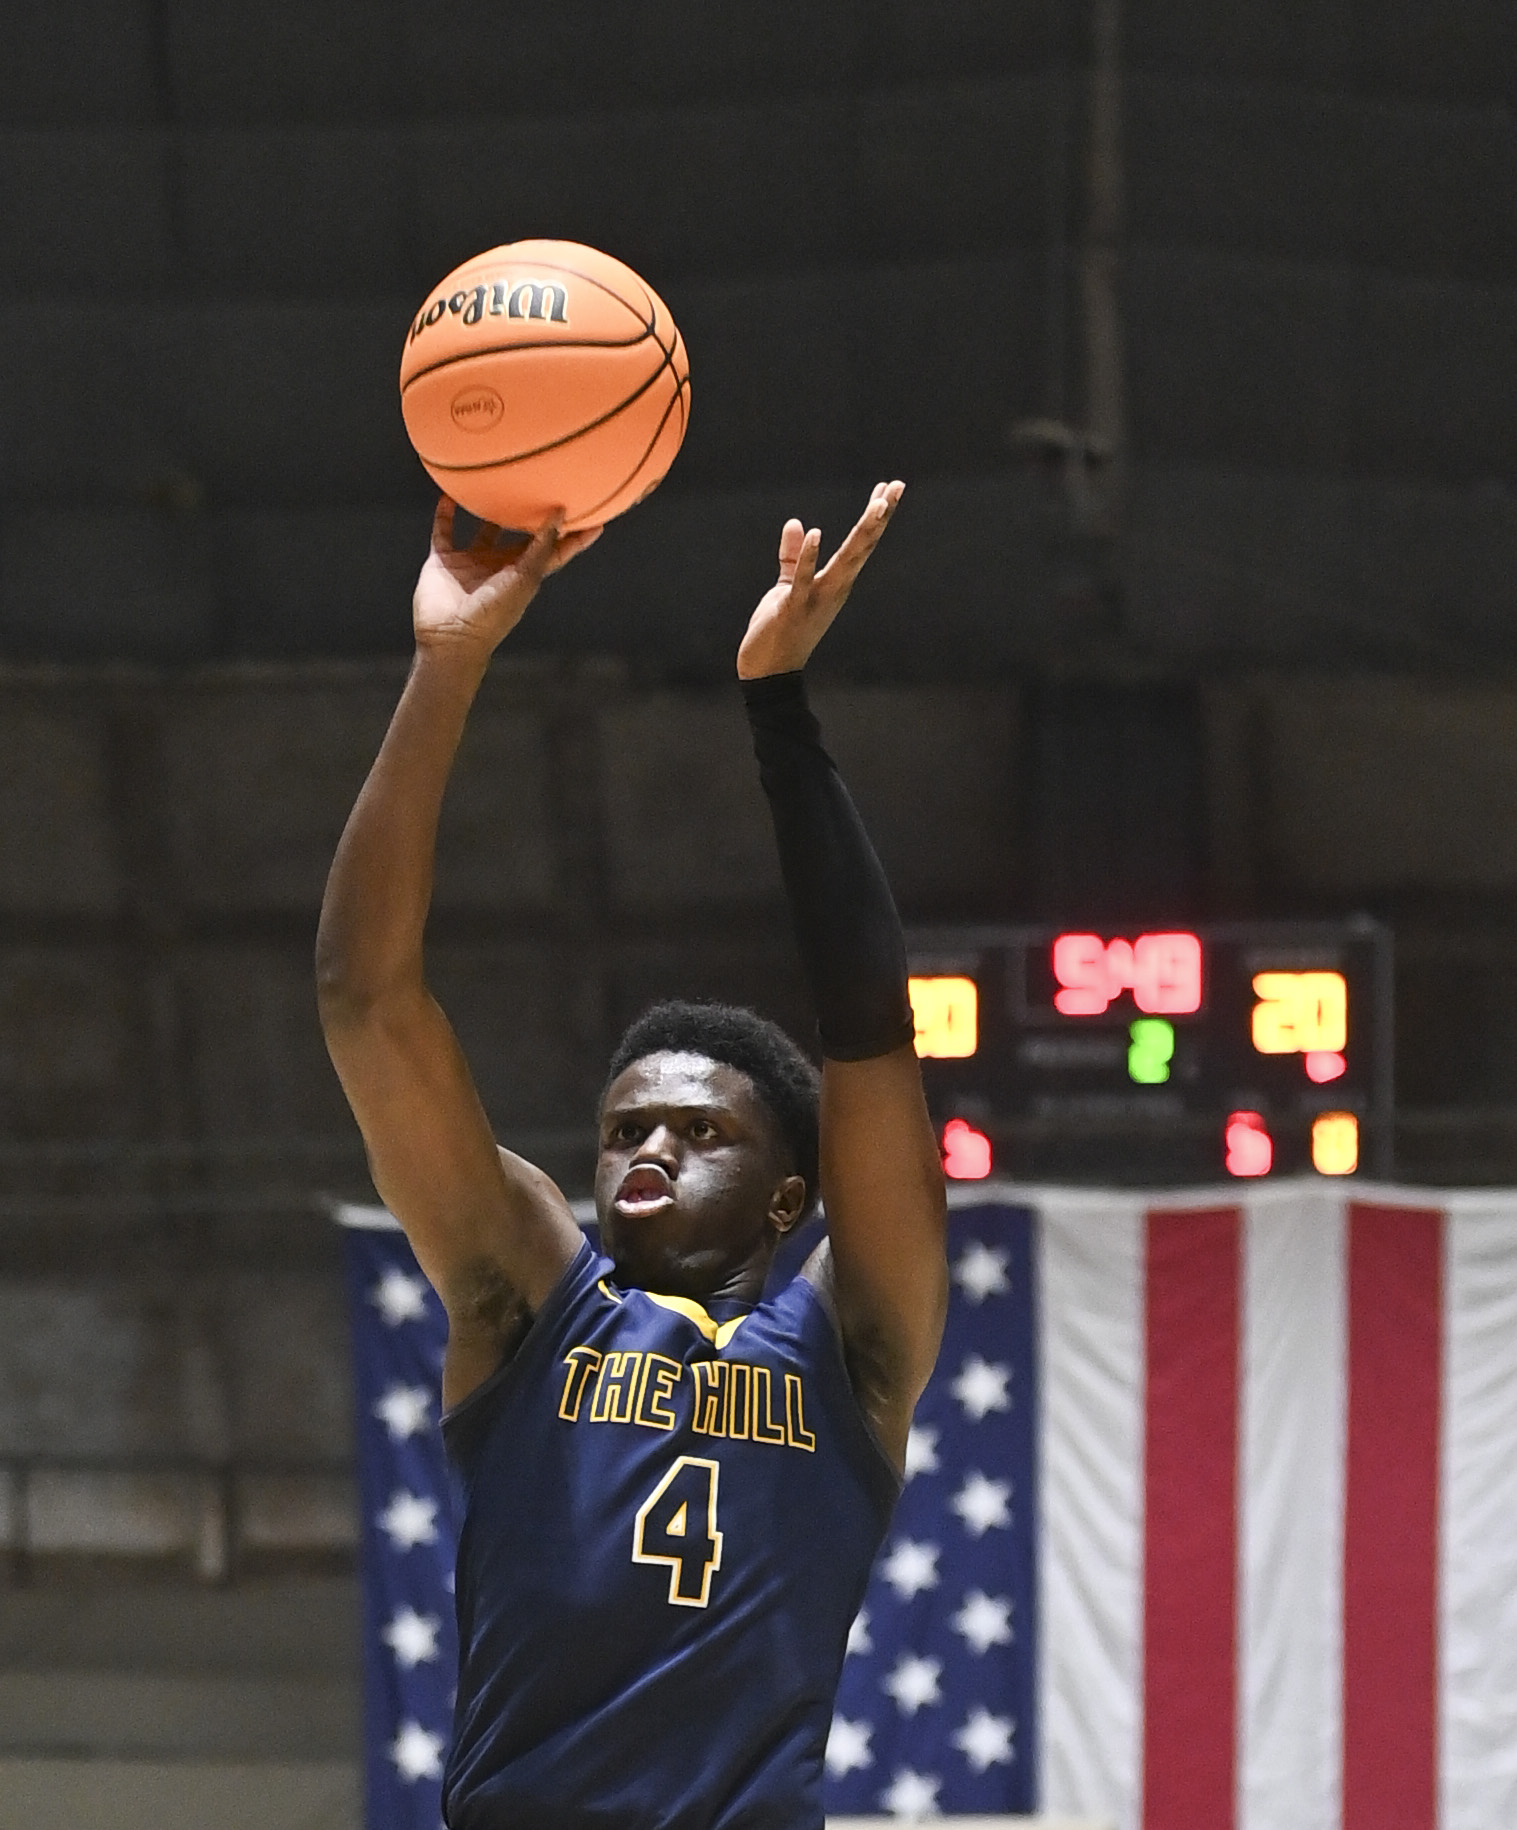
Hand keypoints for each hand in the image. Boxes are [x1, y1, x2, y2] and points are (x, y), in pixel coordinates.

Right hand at [413, 497, 602, 657]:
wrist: (451, 636)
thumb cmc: (494, 612)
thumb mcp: (524, 577)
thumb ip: (542, 547)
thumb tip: (560, 514)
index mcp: (524, 575)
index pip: (555, 551)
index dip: (575, 536)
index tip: (596, 516)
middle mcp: (500, 567)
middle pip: (520, 537)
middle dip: (531, 517)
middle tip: (545, 486)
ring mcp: (472, 563)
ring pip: (483, 530)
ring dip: (488, 511)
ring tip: (497, 482)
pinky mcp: (444, 561)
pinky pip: (445, 530)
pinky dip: (446, 512)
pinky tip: (450, 491)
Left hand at [736, 480, 903, 679]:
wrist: (768, 673)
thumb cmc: (780, 632)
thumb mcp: (788, 586)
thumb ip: (793, 556)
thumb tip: (796, 523)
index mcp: (835, 582)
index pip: (859, 544)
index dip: (875, 516)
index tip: (891, 487)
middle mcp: (834, 588)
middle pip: (862, 547)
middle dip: (879, 517)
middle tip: (897, 486)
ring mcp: (817, 598)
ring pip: (845, 561)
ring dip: (861, 533)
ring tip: (877, 505)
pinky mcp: (793, 607)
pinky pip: (803, 579)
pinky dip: (809, 557)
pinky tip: (816, 533)